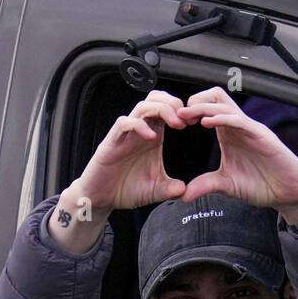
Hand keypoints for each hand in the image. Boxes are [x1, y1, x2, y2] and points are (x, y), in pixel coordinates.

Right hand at [74, 90, 190, 210]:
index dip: (183, 111)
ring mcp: (125, 135)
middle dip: (173, 103)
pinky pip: (124, 123)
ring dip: (161, 110)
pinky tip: (151, 137)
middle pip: (155, 99)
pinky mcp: (111, 142)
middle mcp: (139, 131)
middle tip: (187, 119)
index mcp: (152, 136)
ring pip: (142, 106)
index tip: (196, 122)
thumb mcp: (156, 190)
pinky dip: (138, 125)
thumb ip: (171, 189)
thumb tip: (185, 190)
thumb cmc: (126, 189)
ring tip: (176, 124)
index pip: (167, 109)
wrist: (101, 199)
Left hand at [176, 87, 297, 214]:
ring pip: (225, 104)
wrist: (288, 193)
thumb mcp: (226, 185)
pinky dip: (222, 118)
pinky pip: (239, 120)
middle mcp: (238, 127)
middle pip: (214, 97)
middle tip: (178, 116)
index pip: (207, 110)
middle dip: (194, 102)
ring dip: (203, 107)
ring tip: (186, 115)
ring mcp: (250, 129)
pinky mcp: (261, 135)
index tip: (174, 123)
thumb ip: (206, 185)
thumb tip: (184, 195)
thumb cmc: (262, 184)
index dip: (189, 112)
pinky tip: (207, 123)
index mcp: (228, 134)